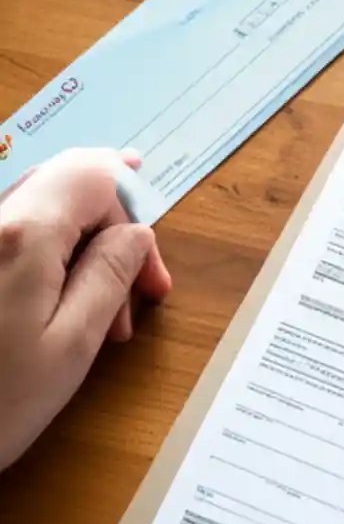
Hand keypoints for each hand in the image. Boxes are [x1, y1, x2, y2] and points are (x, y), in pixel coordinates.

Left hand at [0, 149, 170, 470]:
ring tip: (100, 313)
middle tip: (141, 289)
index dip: (134, 216)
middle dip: (111, 227)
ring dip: (80, 247)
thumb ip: (110, 276)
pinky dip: (47, 257)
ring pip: (38, 208)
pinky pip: (12, 234)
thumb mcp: (71, 345)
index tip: (150, 278)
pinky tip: (57, 303)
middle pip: (64, 183)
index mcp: (23, 235)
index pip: (95, 178)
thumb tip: (135, 235)